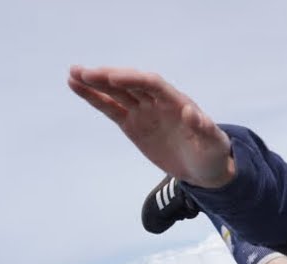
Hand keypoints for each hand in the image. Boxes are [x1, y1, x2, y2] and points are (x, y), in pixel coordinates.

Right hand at [67, 66, 235, 187]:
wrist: (204, 169)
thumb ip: (204, 129)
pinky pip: (110, 108)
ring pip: (116, 93)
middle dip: (108, 78)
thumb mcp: (213, 145)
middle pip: (130, 84)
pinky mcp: (132, 123)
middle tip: (84, 73)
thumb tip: (193, 113)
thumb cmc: (213, 154)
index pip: (152, 84)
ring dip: (95, 83)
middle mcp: (158, 102)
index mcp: (177, 102)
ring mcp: (143, 111)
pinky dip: (94, 98)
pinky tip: (76, 86)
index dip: (133, 79)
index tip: (113, 79)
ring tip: (73, 74)